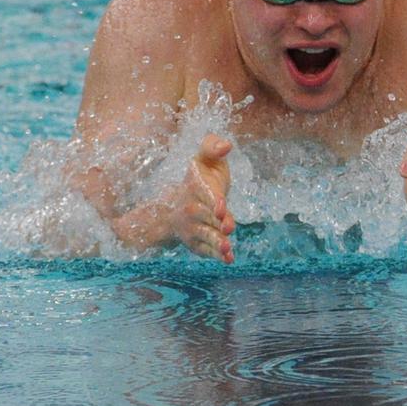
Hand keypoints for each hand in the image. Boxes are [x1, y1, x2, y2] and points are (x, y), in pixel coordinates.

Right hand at [172, 133, 236, 262]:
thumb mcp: (205, 159)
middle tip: (227, 227)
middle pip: (206, 216)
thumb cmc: (202, 177)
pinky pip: (206, 249)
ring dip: (216, 242)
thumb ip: (212, 146)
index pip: (205, 193)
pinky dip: (216, 255)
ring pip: (205, 235)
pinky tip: (228, 260)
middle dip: (217, 222)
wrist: (178, 203)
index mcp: (196, 185)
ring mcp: (193, 226)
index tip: (221, 207)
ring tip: (227, 249)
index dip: (213, 200)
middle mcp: (192, 207)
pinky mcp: (196, 241)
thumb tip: (226, 145)